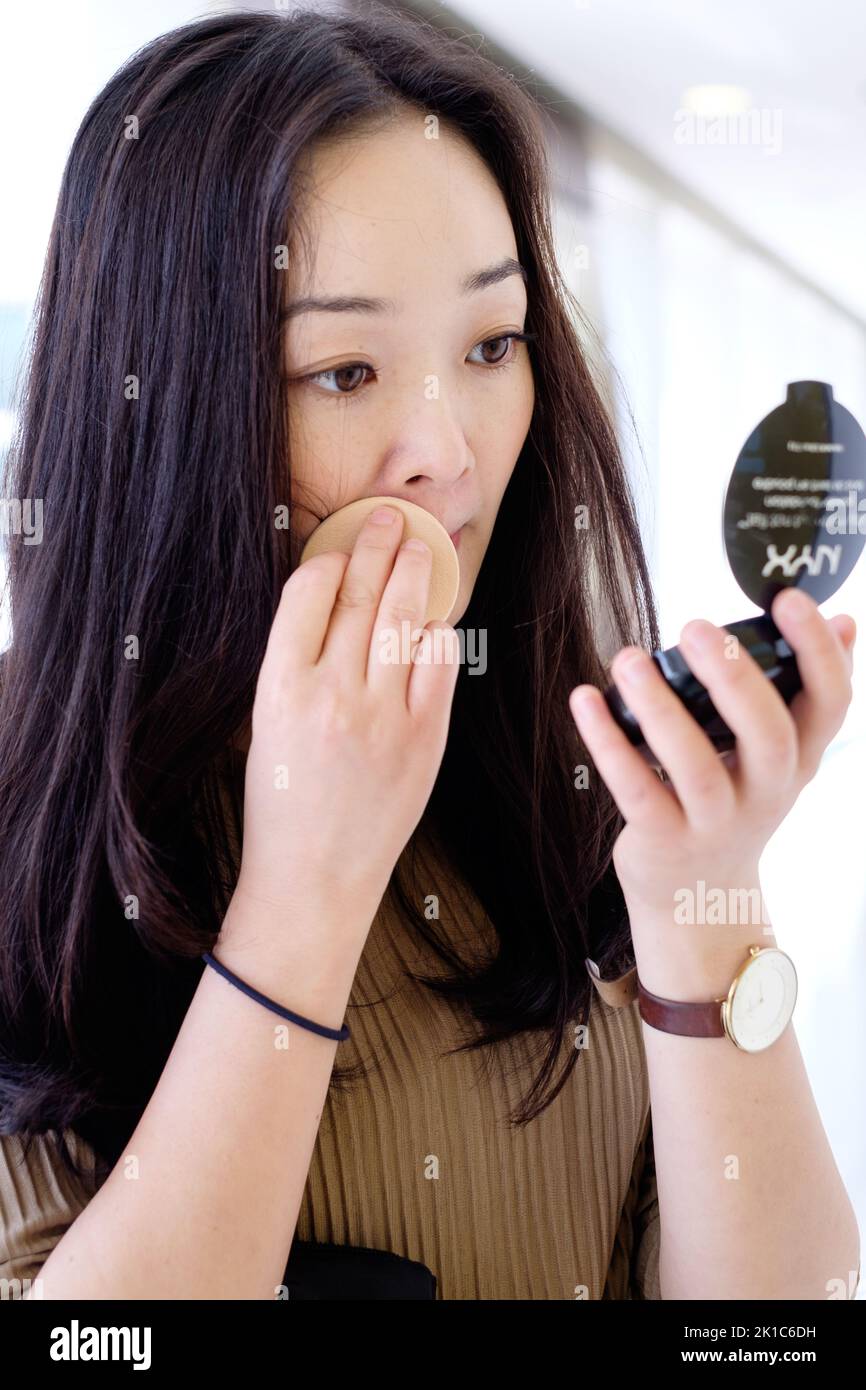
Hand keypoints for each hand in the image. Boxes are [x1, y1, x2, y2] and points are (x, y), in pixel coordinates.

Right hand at [234, 505, 460, 942]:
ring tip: (420, 547)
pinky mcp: (424, 739)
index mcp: (279, 688)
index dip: (329, 558)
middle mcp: (331, 695)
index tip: (339, 546)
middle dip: (377, 545)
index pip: (308, 592)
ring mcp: (383, 716)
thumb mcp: (264, 724)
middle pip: (361, 595)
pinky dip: (439, 633)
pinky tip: (436, 619)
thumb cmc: (281, 804)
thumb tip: (334, 601)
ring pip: (404, 619)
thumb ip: (296, 664)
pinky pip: (439, 664)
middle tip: (389, 518)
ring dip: (414, 574)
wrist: (312, 880)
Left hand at [568, 590, 855, 922]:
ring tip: (629, 659)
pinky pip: (636, 789)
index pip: (831, 704)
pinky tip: (586, 700)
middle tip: (699, 628)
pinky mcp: (664, 839)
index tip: (791, 599)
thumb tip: (845, 621)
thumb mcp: (780, 755)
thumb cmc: (734, 804)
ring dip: (661, 708)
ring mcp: (715, 821)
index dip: (818, 651)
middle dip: (735, 678)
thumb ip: (805, 689)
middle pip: (768, 736)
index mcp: (799, 760)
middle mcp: (767, 792)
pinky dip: (608, 742)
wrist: (700, 900)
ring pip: (695, 766)